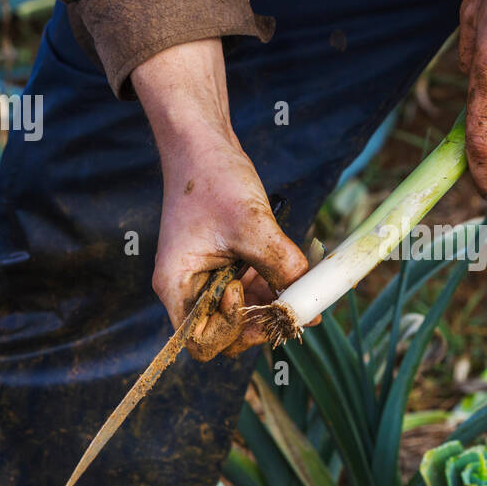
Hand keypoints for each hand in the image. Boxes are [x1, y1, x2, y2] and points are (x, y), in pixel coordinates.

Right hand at [133, 39, 309, 359]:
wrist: (203, 143)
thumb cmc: (214, 179)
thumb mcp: (252, 225)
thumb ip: (280, 266)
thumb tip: (309, 304)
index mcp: (177, 286)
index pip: (202, 342)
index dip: (233, 333)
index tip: (255, 302)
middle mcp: (188, 288)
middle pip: (225, 332)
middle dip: (259, 322)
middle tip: (292, 305)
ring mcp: (206, 278)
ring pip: (242, 313)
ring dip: (271, 304)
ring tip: (300, 287)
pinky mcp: (224, 265)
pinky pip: (249, 290)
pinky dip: (271, 287)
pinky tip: (294, 274)